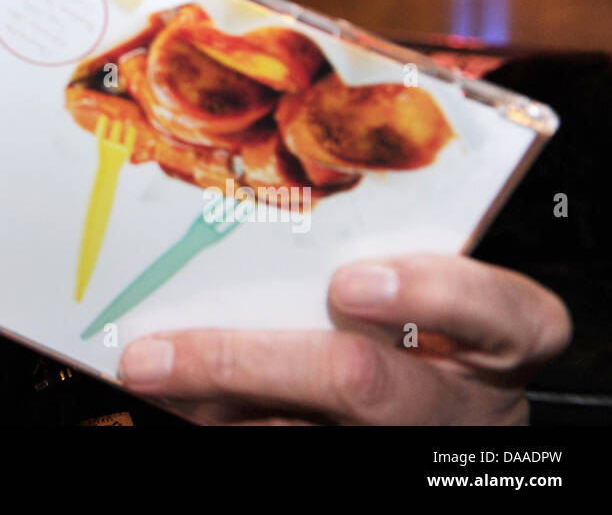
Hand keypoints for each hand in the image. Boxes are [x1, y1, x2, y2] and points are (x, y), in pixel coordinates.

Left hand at [117, 254, 571, 423]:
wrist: (445, 423)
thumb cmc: (435, 324)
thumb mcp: (439, 279)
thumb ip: (380, 238)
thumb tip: (259, 184)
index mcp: (500, 337)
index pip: (505, 315)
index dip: (432, 298)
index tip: (350, 282)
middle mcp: (461, 402)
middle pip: (365, 388)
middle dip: (252, 363)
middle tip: (163, 351)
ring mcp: (409, 444)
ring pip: (304, 431)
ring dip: (211, 398)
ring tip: (146, 367)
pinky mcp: (365, 467)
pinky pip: (282, 447)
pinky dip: (219, 422)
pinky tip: (169, 395)